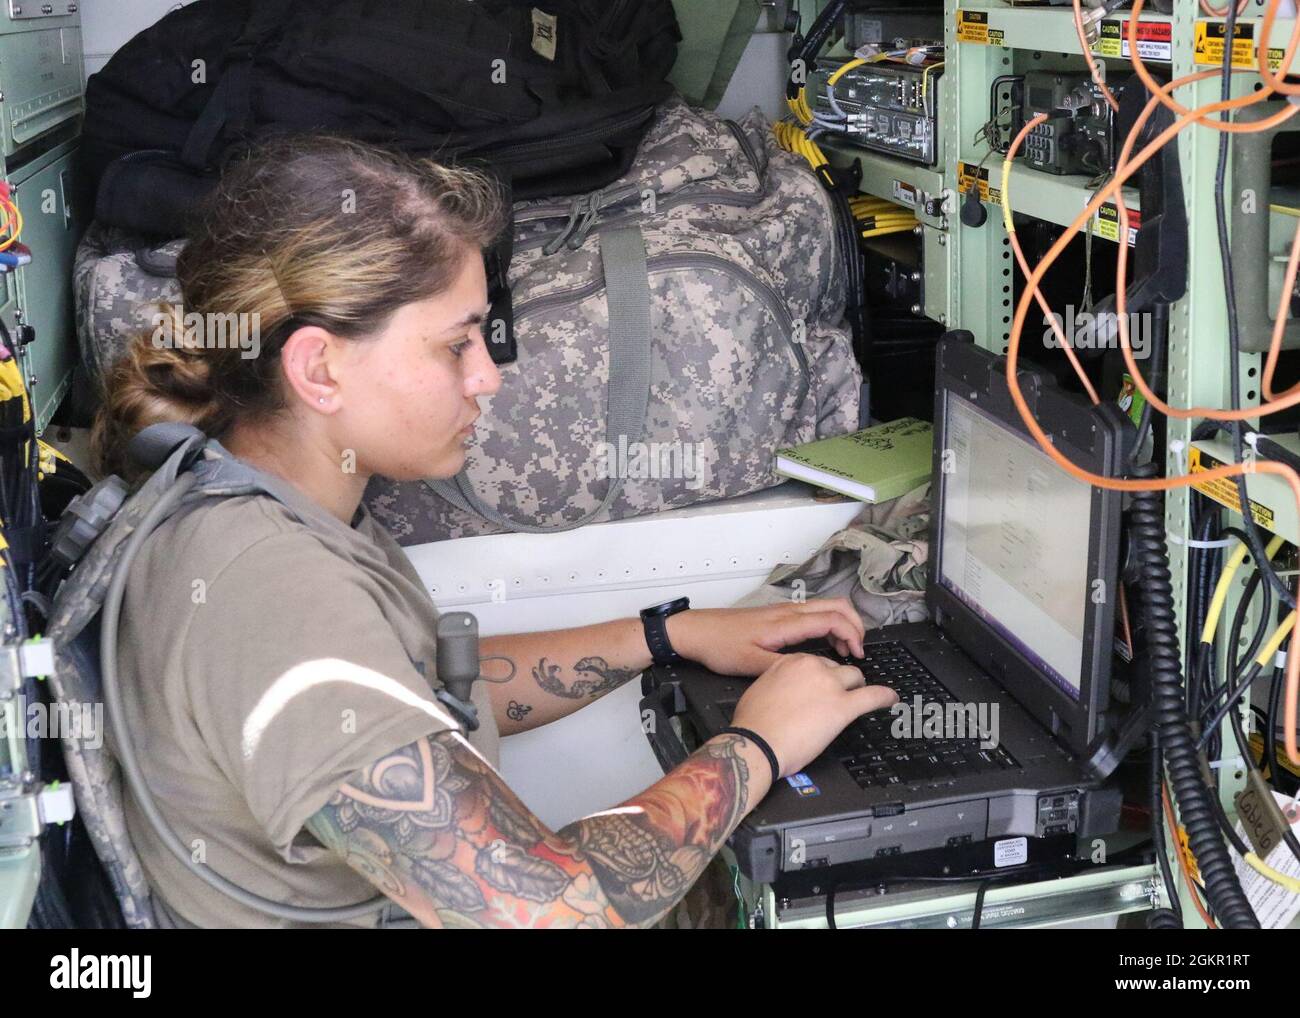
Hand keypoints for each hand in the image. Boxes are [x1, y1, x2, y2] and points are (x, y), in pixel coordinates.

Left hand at [667, 598, 866, 676]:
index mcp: (786, 622)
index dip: (853, 635)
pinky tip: (824, 646)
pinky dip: (828, 625)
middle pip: (836, 605)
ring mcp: (784, 611)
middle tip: (860, 651)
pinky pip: (813, 614)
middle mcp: (788, 611)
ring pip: (826, 608)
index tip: (859, 656)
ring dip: (842, 625)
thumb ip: (784, 669)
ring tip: (846, 651)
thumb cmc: (720, 646)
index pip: (833, 619)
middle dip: (856, 625)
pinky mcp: (778, 616)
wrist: (696, 631)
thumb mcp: (751, 664)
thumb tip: (813, 674)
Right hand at [730, 653, 897, 777]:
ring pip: (855, 678)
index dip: (821, 677)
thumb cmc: (753, 724)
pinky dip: (884, 697)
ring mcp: (829, 686)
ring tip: (859, 698)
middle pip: (837, 669)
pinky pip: (872, 696)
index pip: (816, 663)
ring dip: (857, 688)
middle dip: (839, 683)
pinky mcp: (842, 707)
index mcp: (791, 662)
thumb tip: (785, 689)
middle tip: (835, 697)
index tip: (822, 687)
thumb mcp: (760, 689)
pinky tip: (891, 698)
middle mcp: (812, 668)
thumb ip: (778, 682)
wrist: (757, 743)